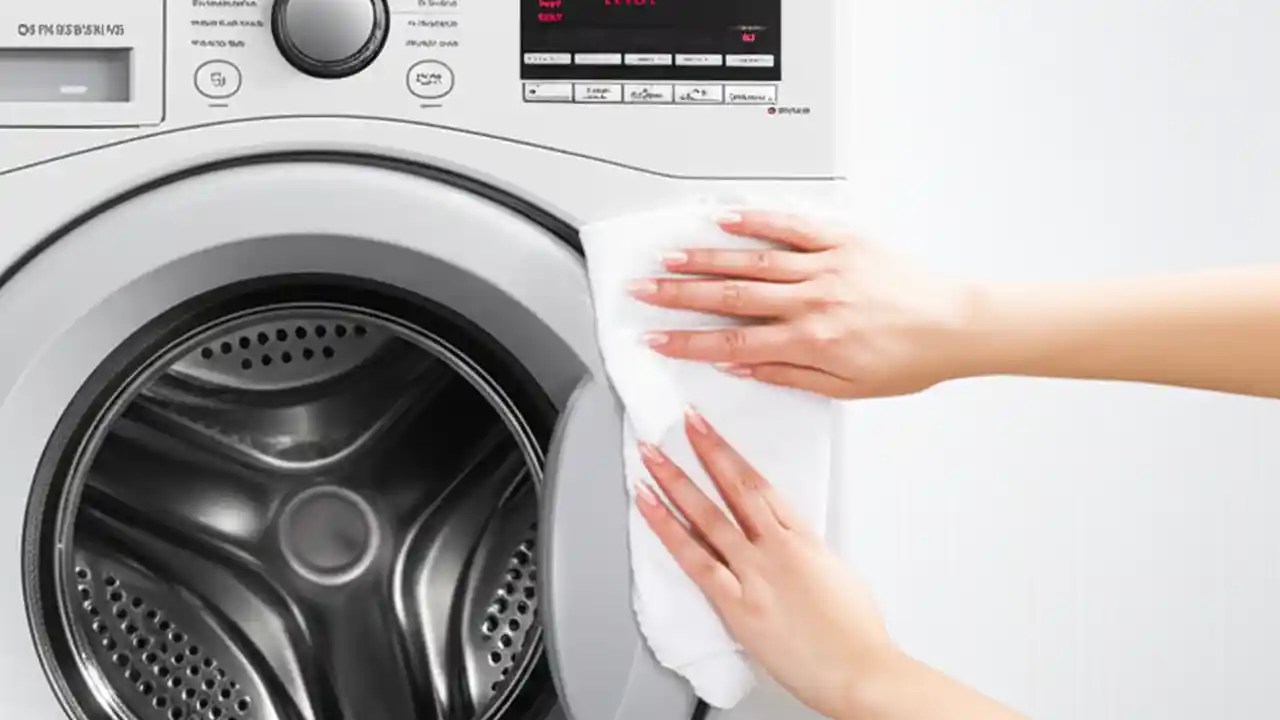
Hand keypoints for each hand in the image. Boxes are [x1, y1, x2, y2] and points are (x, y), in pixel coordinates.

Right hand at [631, 210, 978, 398]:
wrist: (955, 326)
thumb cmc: (908, 359)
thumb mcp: (844, 387)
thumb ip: (787, 375)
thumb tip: (741, 366)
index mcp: (810, 341)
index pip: (731, 343)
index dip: (687, 341)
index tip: (656, 338)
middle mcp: (813, 301)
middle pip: (729, 296)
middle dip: (679, 294)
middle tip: (643, 290)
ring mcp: (826, 267)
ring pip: (753, 260)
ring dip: (706, 258)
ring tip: (670, 257)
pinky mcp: (844, 241)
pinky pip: (793, 228)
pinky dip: (758, 221)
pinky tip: (727, 218)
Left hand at [634, 408, 897, 718]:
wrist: (859, 672)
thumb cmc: (855, 633)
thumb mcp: (834, 575)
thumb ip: (803, 552)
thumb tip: (784, 544)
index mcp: (803, 538)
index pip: (759, 484)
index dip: (729, 453)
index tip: (708, 432)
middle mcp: (776, 549)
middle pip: (734, 488)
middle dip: (704, 450)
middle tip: (681, 422)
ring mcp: (754, 574)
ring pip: (708, 516)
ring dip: (675, 481)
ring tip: (651, 456)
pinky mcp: (737, 604)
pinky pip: (695, 559)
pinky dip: (667, 530)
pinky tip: (649, 508)